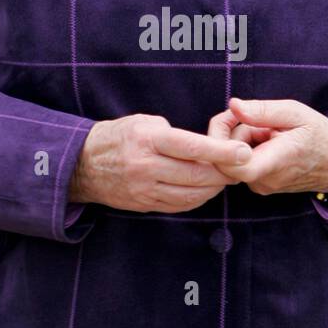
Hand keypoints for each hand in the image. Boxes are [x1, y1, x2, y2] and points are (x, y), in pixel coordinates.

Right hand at [68, 113, 251, 213]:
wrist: (83, 164)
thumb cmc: (120, 136)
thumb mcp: (144, 122)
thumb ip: (175, 134)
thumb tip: (207, 147)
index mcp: (148, 140)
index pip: (192, 147)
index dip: (222, 151)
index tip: (244, 152)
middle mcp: (146, 167)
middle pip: (197, 175)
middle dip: (225, 172)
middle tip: (242, 166)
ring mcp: (144, 189)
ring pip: (192, 194)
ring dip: (214, 188)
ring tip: (226, 177)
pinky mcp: (144, 204)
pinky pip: (180, 205)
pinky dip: (198, 198)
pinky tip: (206, 189)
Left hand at [207, 97, 327, 196]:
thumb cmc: (319, 134)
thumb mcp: (295, 113)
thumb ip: (262, 110)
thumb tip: (233, 105)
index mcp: (276, 162)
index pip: (232, 165)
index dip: (220, 142)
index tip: (231, 118)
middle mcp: (266, 181)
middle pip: (228, 156)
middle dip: (233, 131)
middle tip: (255, 117)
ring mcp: (263, 187)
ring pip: (234, 160)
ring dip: (243, 140)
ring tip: (269, 131)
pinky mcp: (261, 187)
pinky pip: (243, 165)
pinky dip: (249, 149)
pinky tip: (268, 142)